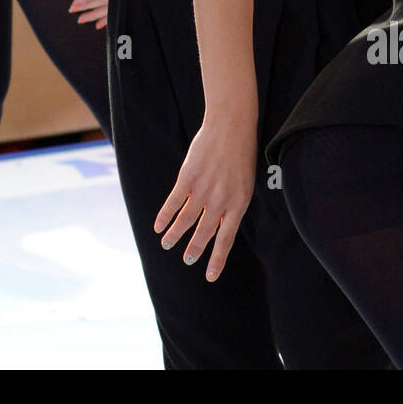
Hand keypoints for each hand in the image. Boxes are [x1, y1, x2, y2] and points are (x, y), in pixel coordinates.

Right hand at [155, 118, 257, 280]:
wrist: (231, 126)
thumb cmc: (240, 153)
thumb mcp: (244, 183)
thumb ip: (232, 203)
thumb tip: (220, 223)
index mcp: (238, 204)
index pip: (226, 239)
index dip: (217, 259)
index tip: (210, 277)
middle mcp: (220, 201)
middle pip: (204, 232)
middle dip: (193, 249)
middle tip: (187, 261)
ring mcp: (203, 190)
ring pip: (186, 220)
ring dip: (175, 235)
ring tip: (167, 245)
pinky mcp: (188, 177)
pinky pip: (174, 202)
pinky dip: (165, 215)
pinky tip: (158, 226)